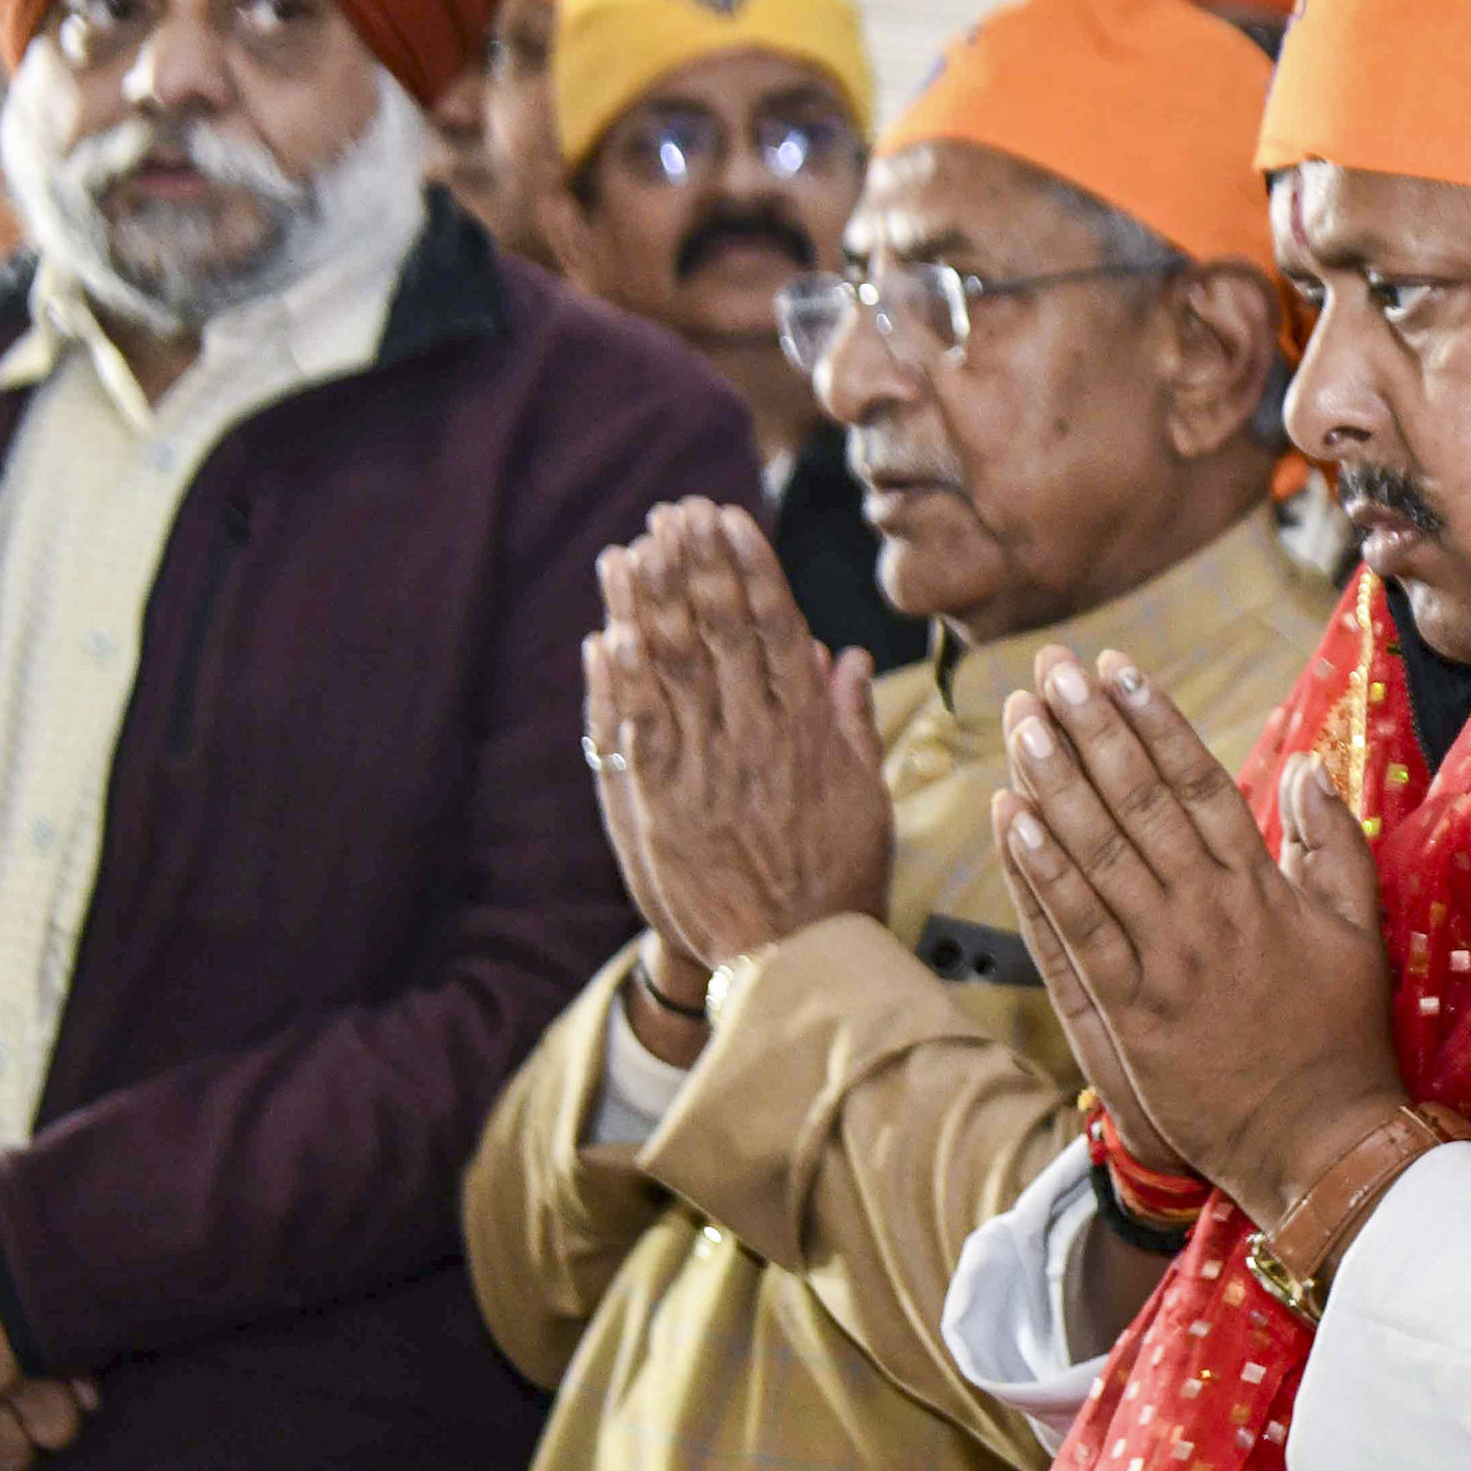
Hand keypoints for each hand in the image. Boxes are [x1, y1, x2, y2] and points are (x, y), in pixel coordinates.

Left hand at [584, 500, 891, 989]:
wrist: (796, 959)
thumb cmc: (835, 877)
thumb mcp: (864, 796)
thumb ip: (849, 722)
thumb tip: (842, 655)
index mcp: (807, 728)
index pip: (774, 627)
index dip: (748, 567)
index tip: (728, 519)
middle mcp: (755, 737)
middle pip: (718, 631)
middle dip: (693, 565)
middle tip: (673, 512)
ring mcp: (704, 768)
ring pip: (672, 668)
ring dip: (649, 604)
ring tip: (630, 550)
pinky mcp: (661, 803)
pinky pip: (636, 729)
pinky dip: (619, 679)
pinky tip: (605, 632)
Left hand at [991, 645, 1402, 1227]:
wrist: (1321, 1143)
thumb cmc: (1340, 1036)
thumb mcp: (1358, 931)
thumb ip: (1333, 844)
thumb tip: (1309, 766)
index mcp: (1262, 886)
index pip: (1201, 781)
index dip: (1155, 720)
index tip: (1119, 668)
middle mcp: (1210, 911)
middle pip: (1142, 801)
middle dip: (1093, 729)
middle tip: (1053, 671)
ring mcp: (1169, 960)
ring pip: (1102, 853)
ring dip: (1056, 782)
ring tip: (1021, 722)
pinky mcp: (1134, 1013)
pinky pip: (1080, 930)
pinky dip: (1044, 872)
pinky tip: (1013, 820)